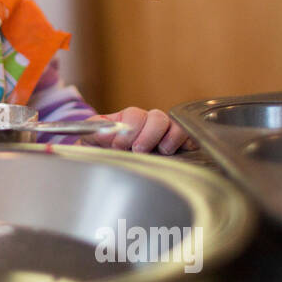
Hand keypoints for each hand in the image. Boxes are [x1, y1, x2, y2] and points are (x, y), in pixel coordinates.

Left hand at [77, 107, 195, 154]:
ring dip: (171, 138)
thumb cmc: (99, 150)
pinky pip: (189, 139)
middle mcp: (149, 123)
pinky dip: (187, 144)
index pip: (135, 115)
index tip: (118, 146)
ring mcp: (165, 134)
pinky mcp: (180, 146)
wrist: (106, 165)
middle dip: (149, 133)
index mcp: (128, 119)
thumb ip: (94, 131)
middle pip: (158, 117)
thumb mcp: (91, 139)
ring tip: (162, 152)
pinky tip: (177, 154)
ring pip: (176, 126)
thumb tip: (103, 132)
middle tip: (139, 150)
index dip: (129, 129)